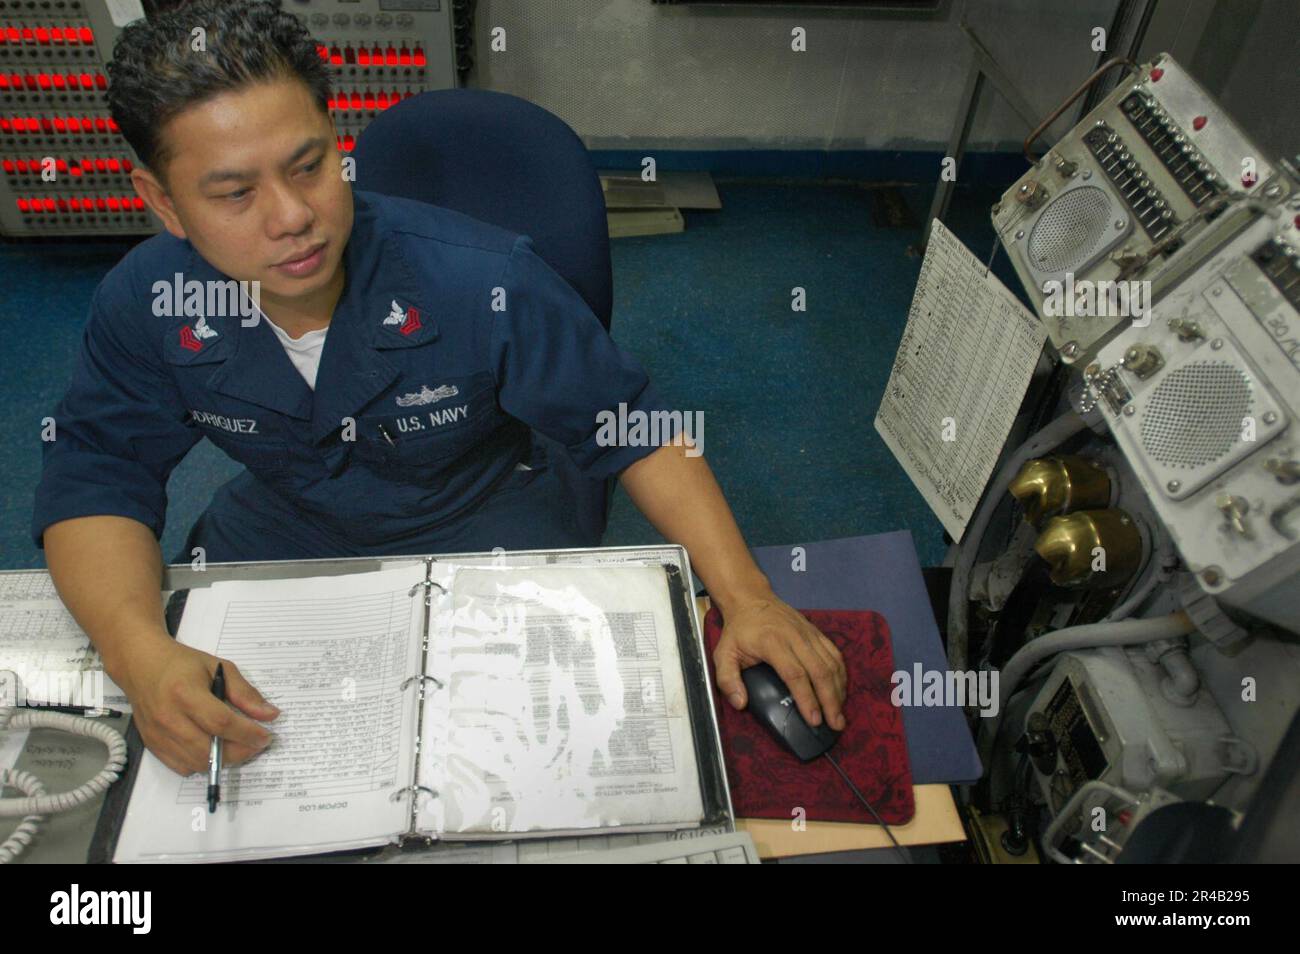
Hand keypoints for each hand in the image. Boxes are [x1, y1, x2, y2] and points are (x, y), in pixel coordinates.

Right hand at [117, 637, 279, 775]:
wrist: (141, 665)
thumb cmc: (182, 664)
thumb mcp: (219, 667)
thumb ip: (245, 693)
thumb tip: (270, 715)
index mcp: (185, 693)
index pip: (221, 723)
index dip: (247, 734)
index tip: (266, 736)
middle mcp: (168, 717)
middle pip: (208, 749)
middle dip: (239, 752)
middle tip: (256, 744)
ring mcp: (158, 734)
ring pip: (196, 763)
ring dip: (223, 761)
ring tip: (239, 746)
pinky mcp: (152, 745)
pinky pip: (181, 767)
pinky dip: (202, 764)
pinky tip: (214, 749)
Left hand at [712, 593, 846, 729]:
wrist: (751, 600)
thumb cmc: (739, 631)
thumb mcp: (723, 653)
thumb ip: (727, 680)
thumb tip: (740, 704)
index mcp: (773, 642)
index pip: (795, 674)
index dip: (806, 698)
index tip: (813, 720)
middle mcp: (796, 637)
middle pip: (820, 671)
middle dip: (830, 701)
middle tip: (835, 724)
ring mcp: (809, 634)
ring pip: (831, 664)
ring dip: (838, 691)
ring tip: (839, 714)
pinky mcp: (817, 633)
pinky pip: (835, 655)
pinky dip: (841, 675)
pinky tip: (840, 691)